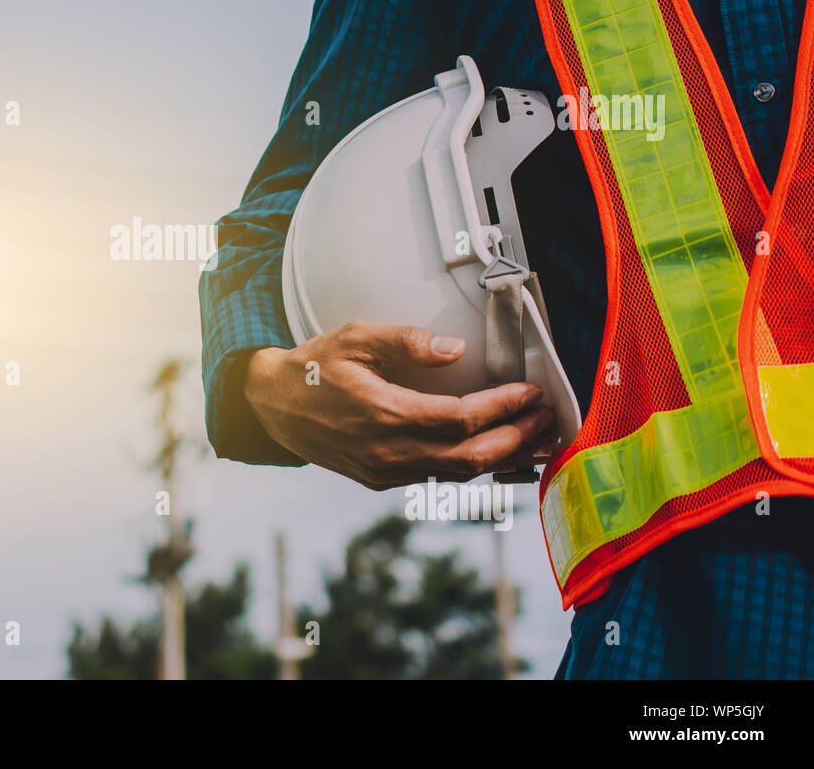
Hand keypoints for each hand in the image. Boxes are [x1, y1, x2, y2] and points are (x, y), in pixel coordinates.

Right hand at [242, 320, 556, 490]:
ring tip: (536, 442)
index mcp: (383, 413)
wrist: (271, 406)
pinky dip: (474, 469)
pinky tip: (496, 456)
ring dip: (503, 460)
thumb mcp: (354, 337)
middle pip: (470, 456)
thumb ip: (406, 342)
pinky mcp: (380, 480)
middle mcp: (387, 451)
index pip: (462, 418)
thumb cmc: (313, 367)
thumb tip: (455, 349)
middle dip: (517, 439)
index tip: (530, 391)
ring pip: (458, 475)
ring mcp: (384, 471)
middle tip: (547, 420)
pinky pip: (438, 479)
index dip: (503, 407)